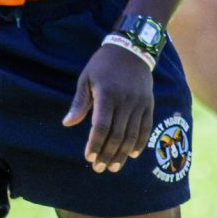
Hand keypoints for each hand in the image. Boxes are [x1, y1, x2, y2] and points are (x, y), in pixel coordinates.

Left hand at [63, 44, 154, 172]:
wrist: (132, 49)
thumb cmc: (103, 65)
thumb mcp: (86, 79)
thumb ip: (79, 103)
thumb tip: (68, 124)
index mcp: (107, 95)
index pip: (101, 126)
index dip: (95, 144)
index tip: (88, 157)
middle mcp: (126, 101)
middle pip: (117, 135)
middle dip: (107, 154)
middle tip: (99, 168)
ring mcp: (139, 103)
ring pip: (132, 135)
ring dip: (123, 154)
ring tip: (114, 167)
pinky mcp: (149, 104)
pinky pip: (146, 127)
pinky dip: (140, 143)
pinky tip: (133, 154)